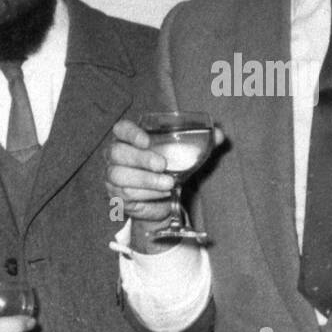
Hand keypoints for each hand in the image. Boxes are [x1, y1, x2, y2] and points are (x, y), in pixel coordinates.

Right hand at [105, 119, 224, 253]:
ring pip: (119, 175)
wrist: (165, 201)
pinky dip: (146, 193)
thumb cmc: (171, 171)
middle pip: (117, 152)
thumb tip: (219, 135)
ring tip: (168, 183)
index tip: (146, 140)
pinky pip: (126, 193)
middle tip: (163, 165)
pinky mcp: (116, 195)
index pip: (121, 129)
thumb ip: (202, 144)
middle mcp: (116, 156)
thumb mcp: (187, 157)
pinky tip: (162, 193)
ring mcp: (112, 176)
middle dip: (140, 158)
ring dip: (145, 180)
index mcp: (130, 140)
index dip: (130, 133)